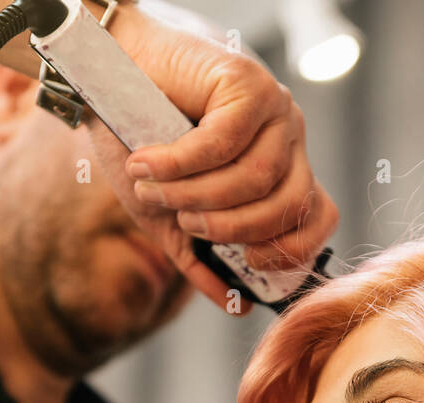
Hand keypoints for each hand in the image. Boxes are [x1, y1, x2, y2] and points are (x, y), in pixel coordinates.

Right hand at [89, 7, 339, 313]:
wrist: (106, 74)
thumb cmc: (139, 141)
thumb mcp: (168, 214)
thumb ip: (200, 259)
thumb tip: (238, 306)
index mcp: (281, 172)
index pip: (318, 218)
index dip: (293, 250)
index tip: (251, 263)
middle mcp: (286, 141)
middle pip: (287, 205)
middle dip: (231, 229)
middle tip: (185, 223)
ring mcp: (272, 110)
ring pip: (257, 178)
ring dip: (197, 196)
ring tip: (154, 189)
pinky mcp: (247, 83)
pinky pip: (224, 141)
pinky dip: (180, 163)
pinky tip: (148, 163)